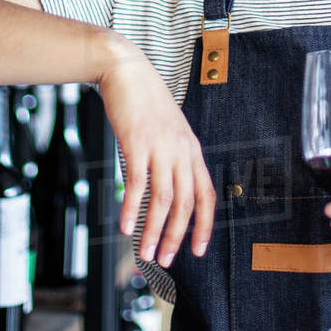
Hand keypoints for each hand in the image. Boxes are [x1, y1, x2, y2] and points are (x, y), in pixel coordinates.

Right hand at [98, 35, 215, 267]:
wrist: (127, 70)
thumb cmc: (144, 101)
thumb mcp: (167, 130)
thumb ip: (169, 158)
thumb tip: (161, 192)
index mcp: (191, 149)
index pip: (206, 194)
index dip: (204, 225)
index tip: (198, 249)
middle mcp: (181, 150)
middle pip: (185, 202)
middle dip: (177, 236)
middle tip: (167, 260)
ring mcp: (160, 147)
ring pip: (162, 199)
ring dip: (154, 230)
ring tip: (146, 252)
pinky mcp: (137, 143)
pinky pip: (137, 183)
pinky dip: (132, 209)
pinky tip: (124, 226)